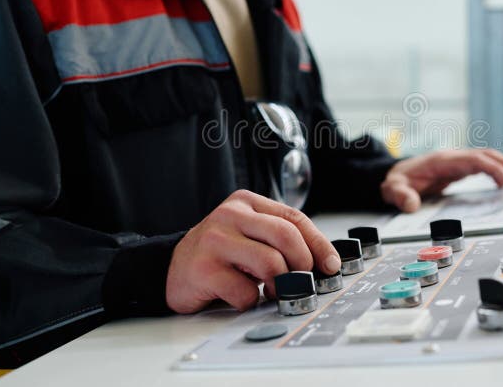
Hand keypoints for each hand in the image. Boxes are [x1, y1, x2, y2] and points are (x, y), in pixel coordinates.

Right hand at [166, 190, 340, 313]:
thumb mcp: (249, 235)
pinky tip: (241, 295)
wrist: (171, 268)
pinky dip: (251, 300)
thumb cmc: (218, 254)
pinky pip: (245, 290)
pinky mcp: (203, 268)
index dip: (319, 244)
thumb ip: (279, 240)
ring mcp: (215, 240)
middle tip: (302, 281)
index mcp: (247, 203)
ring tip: (272, 291)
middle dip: (303, 264)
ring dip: (280, 285)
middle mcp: (230, 215)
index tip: (331, 264)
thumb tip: (322, 263)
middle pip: (286, 236)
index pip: (294, 218)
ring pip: (270, 263)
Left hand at [381, 149, 502, 212]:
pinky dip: (498, 171)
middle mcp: (453, 157)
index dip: (491, 169)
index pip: (473, 160)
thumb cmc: (397, 180)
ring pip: (488, 159)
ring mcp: (458, 161)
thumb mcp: (393, 189)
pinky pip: (483, 166)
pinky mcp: (460, 168)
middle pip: (486, 155)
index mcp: (442, 160)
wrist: (395, 174)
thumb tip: (411, 205)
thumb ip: (401, 196)